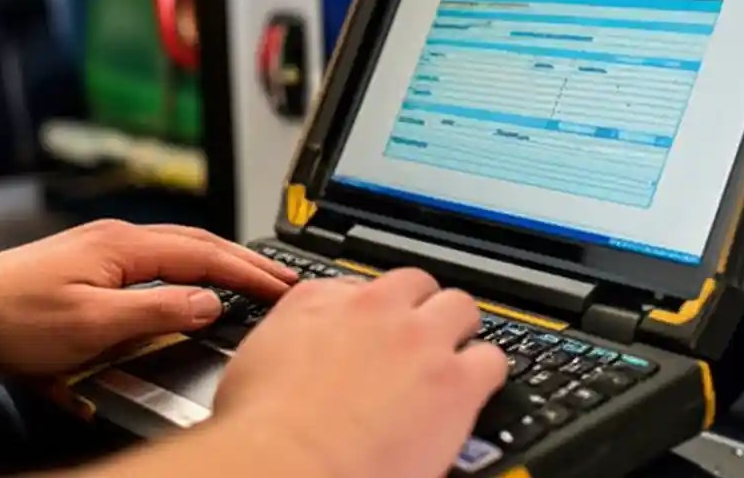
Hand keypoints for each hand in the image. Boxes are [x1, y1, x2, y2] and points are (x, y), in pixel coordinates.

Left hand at [0, 220, 295, 374]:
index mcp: (125, 247)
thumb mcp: (93, 325)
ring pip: (178, 248)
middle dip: (244, 260)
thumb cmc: (14, 318)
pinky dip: (188, 266)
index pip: (204, 255)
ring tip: (249, 277)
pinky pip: (155, 259)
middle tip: (282, 278)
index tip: (282, 287)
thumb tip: (208, 301)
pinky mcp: (90, 263)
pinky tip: (191, 279)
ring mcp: (103, 248)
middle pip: (198, 243)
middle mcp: (117, 239)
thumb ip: (156, 311)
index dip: (248, 272)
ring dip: (218, 262)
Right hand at [214, 269, 507, 477]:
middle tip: (416, 339)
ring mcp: (417, 340)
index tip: (370, 329)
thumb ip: (285, 343)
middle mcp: (371, 309)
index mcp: (317, 301)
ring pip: (460, 307)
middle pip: (414, 283)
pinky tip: (475, 390)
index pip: (354, 285)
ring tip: (453, 357)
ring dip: (457, 330)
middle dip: (419, 308)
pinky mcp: (455, 380)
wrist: (287, 463)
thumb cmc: (261, 432)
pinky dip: (485, 373)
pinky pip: (491, 359)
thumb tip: (288, 354)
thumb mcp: (252, 364)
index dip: (368, 312)